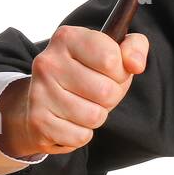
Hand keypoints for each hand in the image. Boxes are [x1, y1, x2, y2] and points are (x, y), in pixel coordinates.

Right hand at [0, 25, 148, 157]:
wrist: (41, 102)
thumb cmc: (86, 74)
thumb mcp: (113, 53)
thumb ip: (134, 48)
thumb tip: (136, 64)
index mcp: (67, 38)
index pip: (111, 59)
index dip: (120, 71)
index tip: (111, 71)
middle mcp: (48, 62)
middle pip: (106, 91)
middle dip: (111, 97)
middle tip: (96, 93)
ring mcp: (39, 92)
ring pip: (95, 116)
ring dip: (97, 116)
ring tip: (83, 106)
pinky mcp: (37, 121)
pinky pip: (80, 136)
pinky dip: (82, 134)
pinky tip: (70, 121)